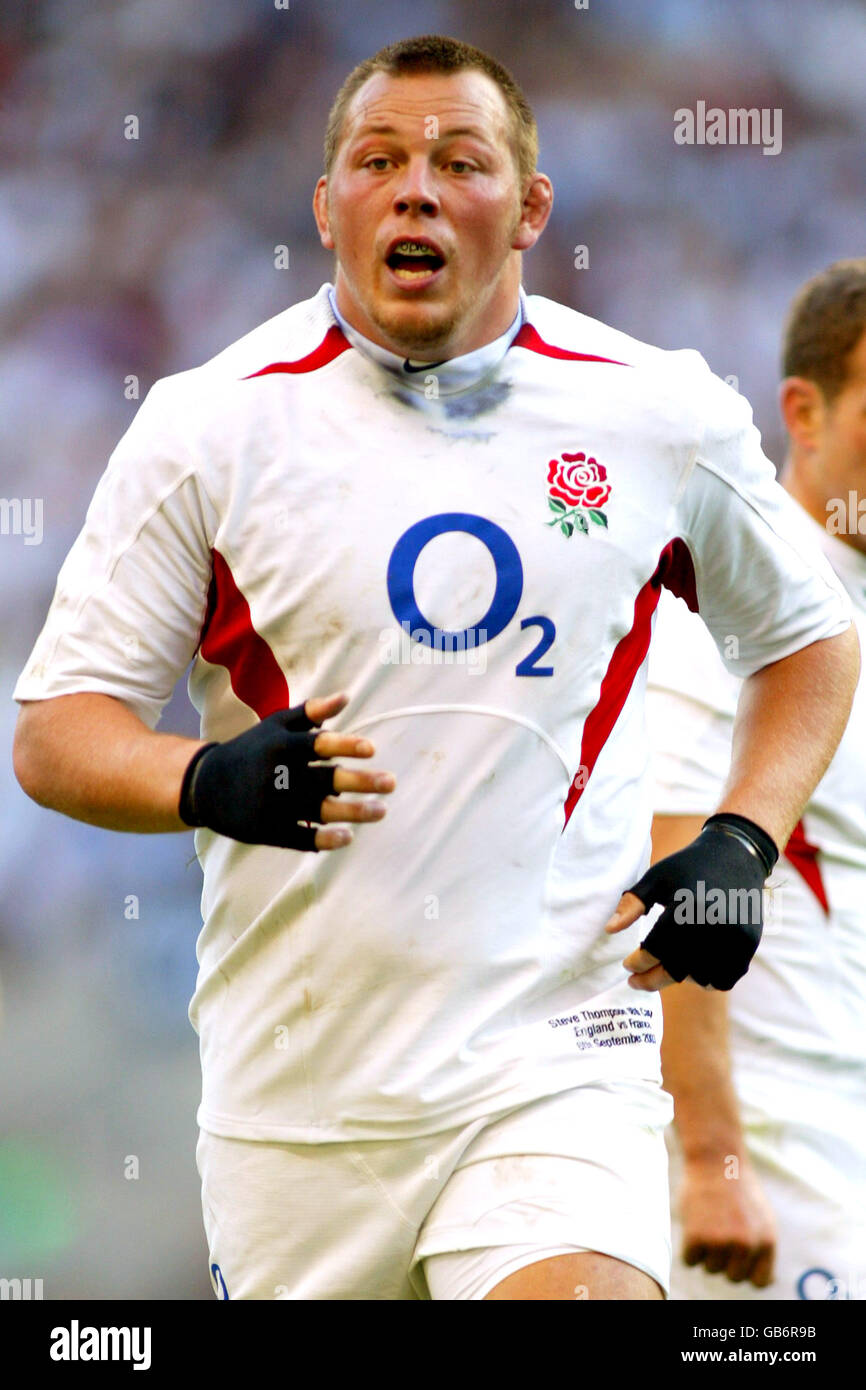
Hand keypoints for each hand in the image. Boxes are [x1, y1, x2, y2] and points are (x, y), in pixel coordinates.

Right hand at [179, 691, 395, 849]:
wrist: (205, 785)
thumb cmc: (251, 750)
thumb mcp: (275, 726)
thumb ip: (311, 712)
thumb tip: (347, 697)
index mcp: (282, 746)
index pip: (319, 744)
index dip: (346, 745)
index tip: (372, 749)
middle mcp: (279, 775)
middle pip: (326, 779)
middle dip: (362, 782)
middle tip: (391, 783)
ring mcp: (274, 805)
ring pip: (320, 810)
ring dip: (354, 812)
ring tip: (381, 810)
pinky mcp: (268, 830)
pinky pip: (301, 838)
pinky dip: (324, 839)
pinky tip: (348, 836)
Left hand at [604, 814, 777, 990]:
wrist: (736, 855)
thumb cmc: (688, 866)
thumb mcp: (656, 878)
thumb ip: (631, 904)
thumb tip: (609, 930)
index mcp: (687, 907)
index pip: (656, 949)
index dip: (638, 963)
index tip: (628, 966)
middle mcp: (714, 925)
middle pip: (676, 970)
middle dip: (651, 979)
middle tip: (635, 982)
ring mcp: (735, 937)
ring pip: (701, 979)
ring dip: (681, 979)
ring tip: (667, 967)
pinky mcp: (749, 944)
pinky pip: (725, 978)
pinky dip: (708, 979)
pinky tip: (693, 970)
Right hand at [677, 1153, 775, 1286]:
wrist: (715, 1159)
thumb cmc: (737, 1189)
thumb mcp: (762, 1218)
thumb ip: (762, 1249)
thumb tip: (763, 1282)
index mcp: (767, 1241)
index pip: (758, 1281)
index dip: (745, 1272)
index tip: (736, 1258)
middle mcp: (747, 1245)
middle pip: (732, 1277)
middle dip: (724, 1260)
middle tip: (718, 1232)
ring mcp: (721, 1242)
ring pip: (710, 1269)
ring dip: (706, 1251)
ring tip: (707, 1222)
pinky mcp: (696, 1237)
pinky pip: (690, 1260)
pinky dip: (689, 1247)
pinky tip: (694, 1224)